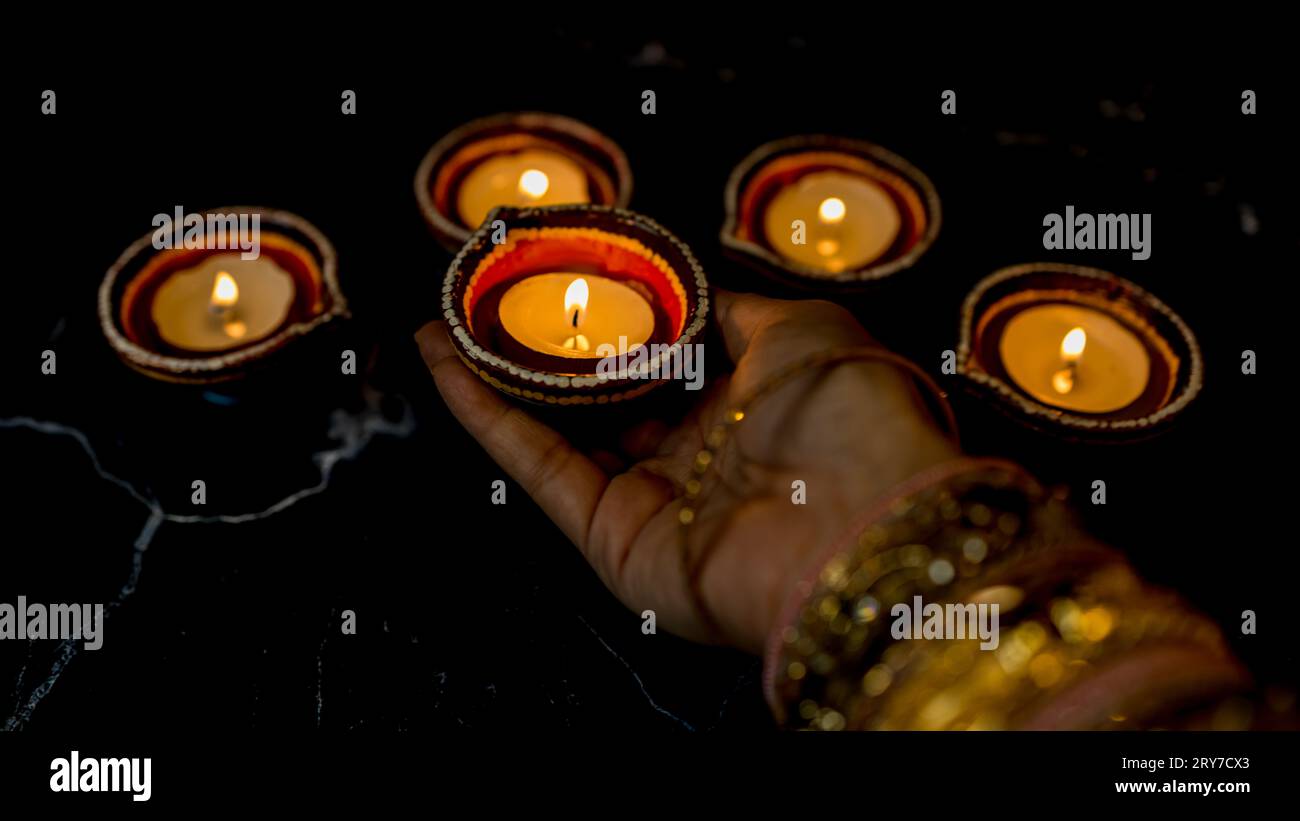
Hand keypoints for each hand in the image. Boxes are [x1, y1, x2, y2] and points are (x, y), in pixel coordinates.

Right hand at [416, 289, 957, 653]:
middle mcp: (696, 454)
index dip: (607, 319)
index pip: (660, 357)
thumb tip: (687, 285)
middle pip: (600, 397)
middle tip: (485, 302)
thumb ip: (732, 308)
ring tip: (443, 330)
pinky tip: (447, 368)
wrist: (862, 517)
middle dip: (541, 353)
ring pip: (557, 432)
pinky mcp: (614, 539)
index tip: (557, 276)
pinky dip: (489, 419)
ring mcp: (652, 500)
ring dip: (495, 381)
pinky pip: (542, 469)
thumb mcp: (803, 327)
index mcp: (745, 403)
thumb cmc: (852, 414)